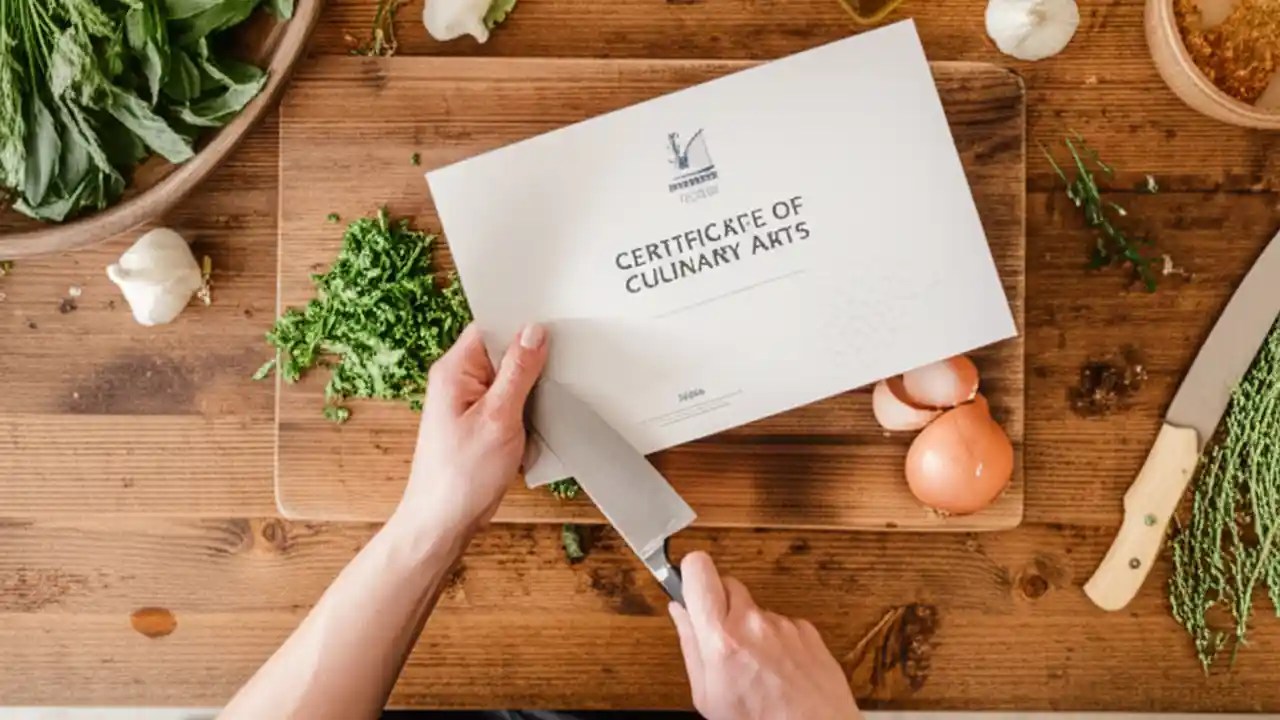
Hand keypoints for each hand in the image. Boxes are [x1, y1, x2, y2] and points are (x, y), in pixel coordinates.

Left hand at [397, 323, 547, 533]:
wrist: (444, 522)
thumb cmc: (461, 476)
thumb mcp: (499, 418)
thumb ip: (518, 371)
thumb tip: (534, 331)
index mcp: (454, 369)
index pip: (490, 326)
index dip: (520, 325)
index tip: (552, 330)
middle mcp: (458, 380)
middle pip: (503, 351)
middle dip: (531, 363)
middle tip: (552, 376)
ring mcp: (469, 402)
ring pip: (511, 379)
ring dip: (530, 392)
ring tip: (537, 410)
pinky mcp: (481, 422)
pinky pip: (510, 403)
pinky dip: (526, 413)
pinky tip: (532, 427)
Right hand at [669, 552, 860, 719]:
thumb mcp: (707, 696)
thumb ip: (690, 645)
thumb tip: (679, 611)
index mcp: (722, 639)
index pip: (699, 569)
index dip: (691, 572)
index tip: (690, 583)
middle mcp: (754, 622)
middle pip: (727, 583)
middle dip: (720, 603)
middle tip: (721, 637)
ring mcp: (784, 624)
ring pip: (755, 608)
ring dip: (751, 627)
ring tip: (755, 666)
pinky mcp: (807, 629)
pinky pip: (782, 623)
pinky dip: (777, 640)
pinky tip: (778, 668)